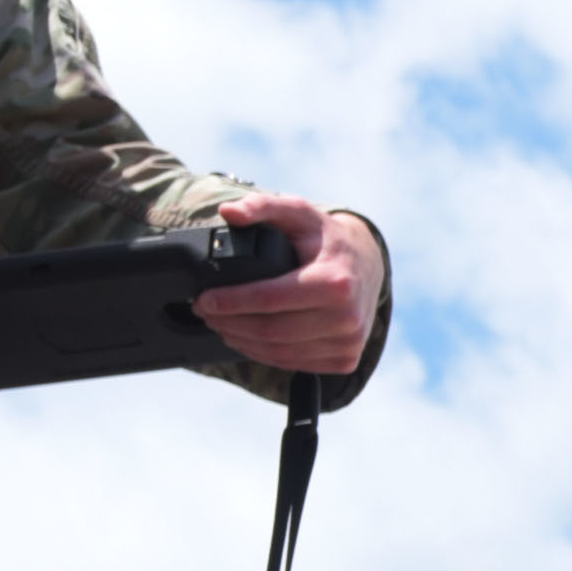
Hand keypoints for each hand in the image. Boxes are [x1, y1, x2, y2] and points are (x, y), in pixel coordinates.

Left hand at [192, 194, 385, 377]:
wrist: (368, 265)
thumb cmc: (325, 239)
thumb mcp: (297, 213)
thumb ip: (262, 207)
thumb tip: (229, 212)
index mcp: (335, 282)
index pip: (269, 300)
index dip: (229, 302)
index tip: (203, 299)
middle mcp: (346, 317)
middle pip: (271, 331)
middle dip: (229, 323)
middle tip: (205, 312)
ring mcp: (348, 343)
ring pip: (279, 353)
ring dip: (242, 342)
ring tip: (220, 325)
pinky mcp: (345, 360)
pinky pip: (293, 363)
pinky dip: (264, 355)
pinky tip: (246, 339)